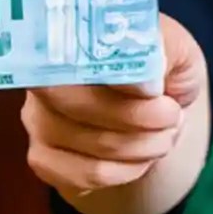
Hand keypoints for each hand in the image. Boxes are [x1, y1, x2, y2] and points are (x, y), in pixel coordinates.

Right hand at [22, 14, 205, 194]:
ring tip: (163, 135)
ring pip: (91, 146)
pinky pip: (85, 175)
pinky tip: (139, 158)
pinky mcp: (41, 157)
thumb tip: (144, 81)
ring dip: (142, 148)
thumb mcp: (175, 49)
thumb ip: (163, 51)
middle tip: (172, 118)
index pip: (79, 58)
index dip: (121, 82)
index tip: (159, 93)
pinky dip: (125, 172)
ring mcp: (37, 118)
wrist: (153, 105)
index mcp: (69, 37)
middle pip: (80, 106)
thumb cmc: (160, 69)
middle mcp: (42, 75)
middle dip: (139, 120)